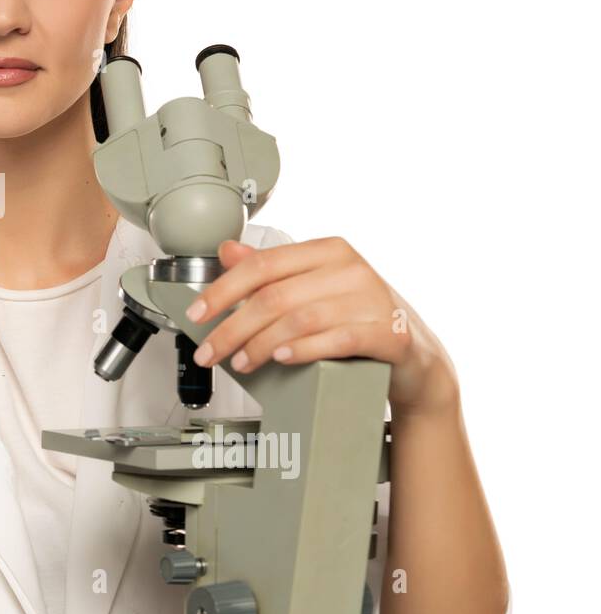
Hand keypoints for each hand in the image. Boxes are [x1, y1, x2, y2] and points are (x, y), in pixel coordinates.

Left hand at [185, 236, 459, 418]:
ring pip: (299, 319)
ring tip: (241, 362)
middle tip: (210, 352)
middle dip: (232, 327)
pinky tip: (280, 358)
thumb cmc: (359, 321)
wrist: (416, 360)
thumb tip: (227, 252)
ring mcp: (373, 300)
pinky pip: (338, 339)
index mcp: (328, 252)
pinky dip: (303, 349)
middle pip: (274, 296)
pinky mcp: (390, 333)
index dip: (222, 290)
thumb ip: (272, 273)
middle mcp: (351, 269)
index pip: (262, 265)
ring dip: (259, 344)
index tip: (197, 314)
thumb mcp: (313, 291)